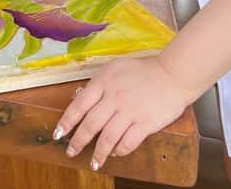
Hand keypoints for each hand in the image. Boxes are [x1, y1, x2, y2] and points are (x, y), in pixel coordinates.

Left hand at [54, 57, 192, 169]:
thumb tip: (81, 97)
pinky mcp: (144, 123)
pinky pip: (127, 142)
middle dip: (78, 141)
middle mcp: (113, 97)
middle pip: (90, 124)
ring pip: (107, 138)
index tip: (58, 134)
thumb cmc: (142, 70)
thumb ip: (98, 83)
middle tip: (71, 152)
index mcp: (103, 81)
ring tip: (93, 162)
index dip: (67, 122)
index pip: (79, 105)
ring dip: (98, 153)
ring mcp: (129, 111)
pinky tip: (115, 153)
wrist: (171, 74)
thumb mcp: (114, 68)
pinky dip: (119, 151)